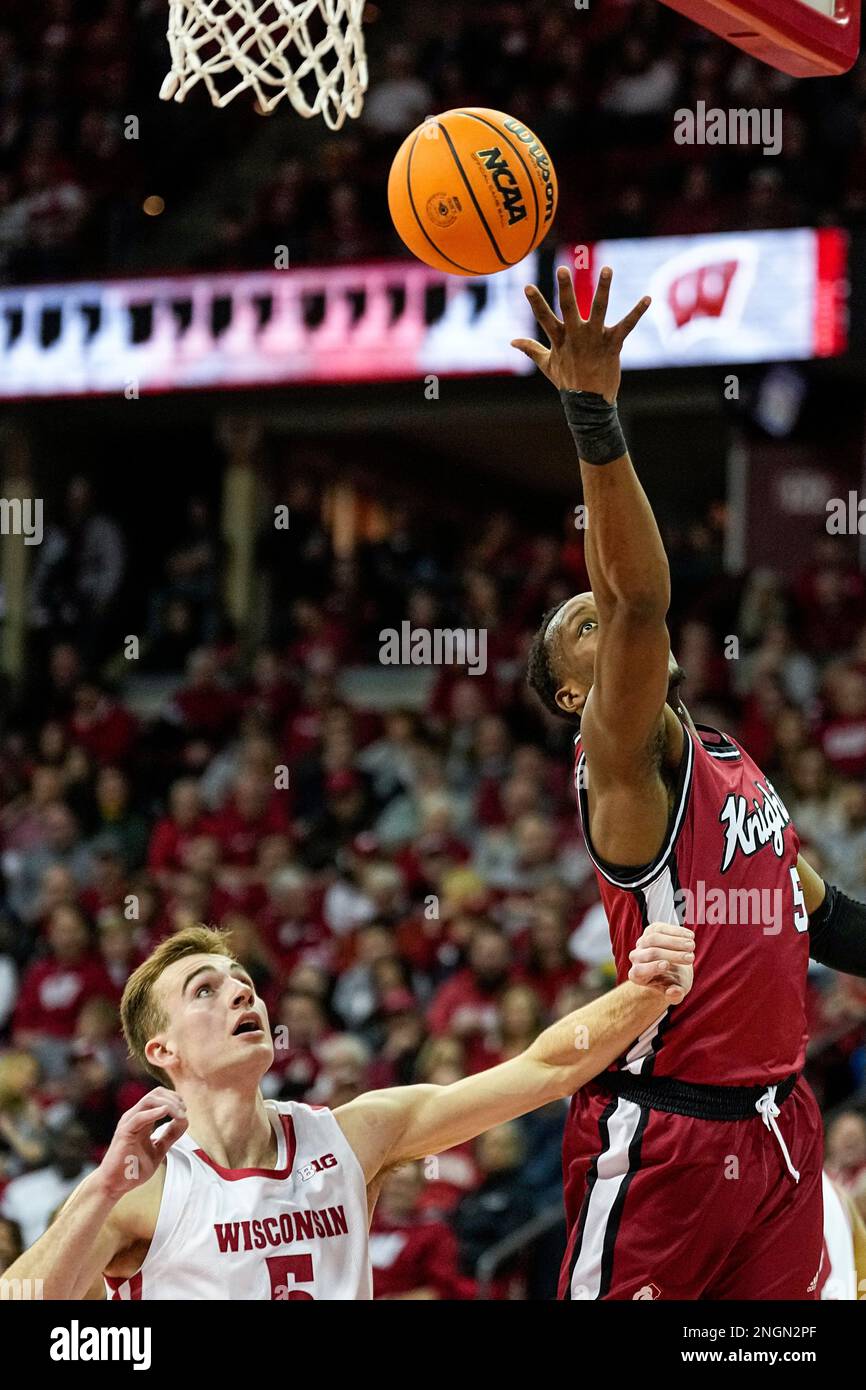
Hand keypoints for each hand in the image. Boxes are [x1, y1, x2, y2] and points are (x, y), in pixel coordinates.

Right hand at [94, 1087, 187, 1200]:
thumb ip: (170, 1135)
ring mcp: (128, 1123)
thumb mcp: (158, 1149)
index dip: (175, 1100)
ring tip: (179, 1115)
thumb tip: (185, 1120)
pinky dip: (154, 1113)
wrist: (114, 1185)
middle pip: (156, 1093)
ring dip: (169, 1104)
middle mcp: (135, 1117)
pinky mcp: (124, 1132)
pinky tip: (165, 1113)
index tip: (184, 1112)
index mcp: (142, 1119)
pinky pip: (139, 1117)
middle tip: (183, 1111)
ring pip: (149, 1100)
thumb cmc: (132, 1169)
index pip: (159, 1096)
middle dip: (174, 1099)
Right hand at [511, 265, 649, 402]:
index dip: (535, 302)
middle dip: (566, 289)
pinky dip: (637, 312)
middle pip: (569, 308)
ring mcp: (595, 339)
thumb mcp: (547, 365)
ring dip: (603, 288)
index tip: (527, 287)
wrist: (589, 403)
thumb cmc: (568, 382)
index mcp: (559, 339)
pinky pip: (627, 325)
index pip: (544, 318)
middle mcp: (576, 336)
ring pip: (599, 309)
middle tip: (562, 269)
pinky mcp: (613, 344)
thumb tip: (512, 341)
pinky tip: (647, 298)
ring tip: (607, 269)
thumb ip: (531, 349)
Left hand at [628, 922, 694, 1004]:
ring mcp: (642, 942)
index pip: (639, 971)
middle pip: (651, 953)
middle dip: (672, 955)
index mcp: (637, 976)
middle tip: (691, 958)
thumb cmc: (674, 982)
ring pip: (654, 938)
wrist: (675, 968)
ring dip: (675, 941)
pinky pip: (661, 928)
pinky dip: (676, 931)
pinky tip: (690, 936)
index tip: (667, 965)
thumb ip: (675, 996)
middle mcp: (636, 958)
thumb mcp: (677, 993)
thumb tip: (672, 992)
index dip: (652, 967)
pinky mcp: (651, 930)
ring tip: (692, 946)